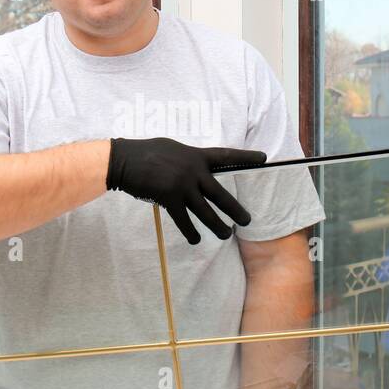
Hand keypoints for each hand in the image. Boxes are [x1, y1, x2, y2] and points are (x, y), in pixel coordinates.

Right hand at [105, 137, 266, 243]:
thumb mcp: (173, 149)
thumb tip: (197, 170)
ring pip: (206, 211)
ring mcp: (182, 186)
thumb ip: (189, 160)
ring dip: (217, 226)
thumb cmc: (146, 152)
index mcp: (196, 156)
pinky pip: (184, 219)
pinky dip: (190, 231)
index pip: (226, 155)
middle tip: (247, 220)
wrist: (124, 159)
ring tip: (226, 235)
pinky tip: (196, 239)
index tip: (264, 157)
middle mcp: (194, 171)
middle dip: (235, 209)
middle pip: (221, 194)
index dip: (246, 156)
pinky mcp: (169, 198)